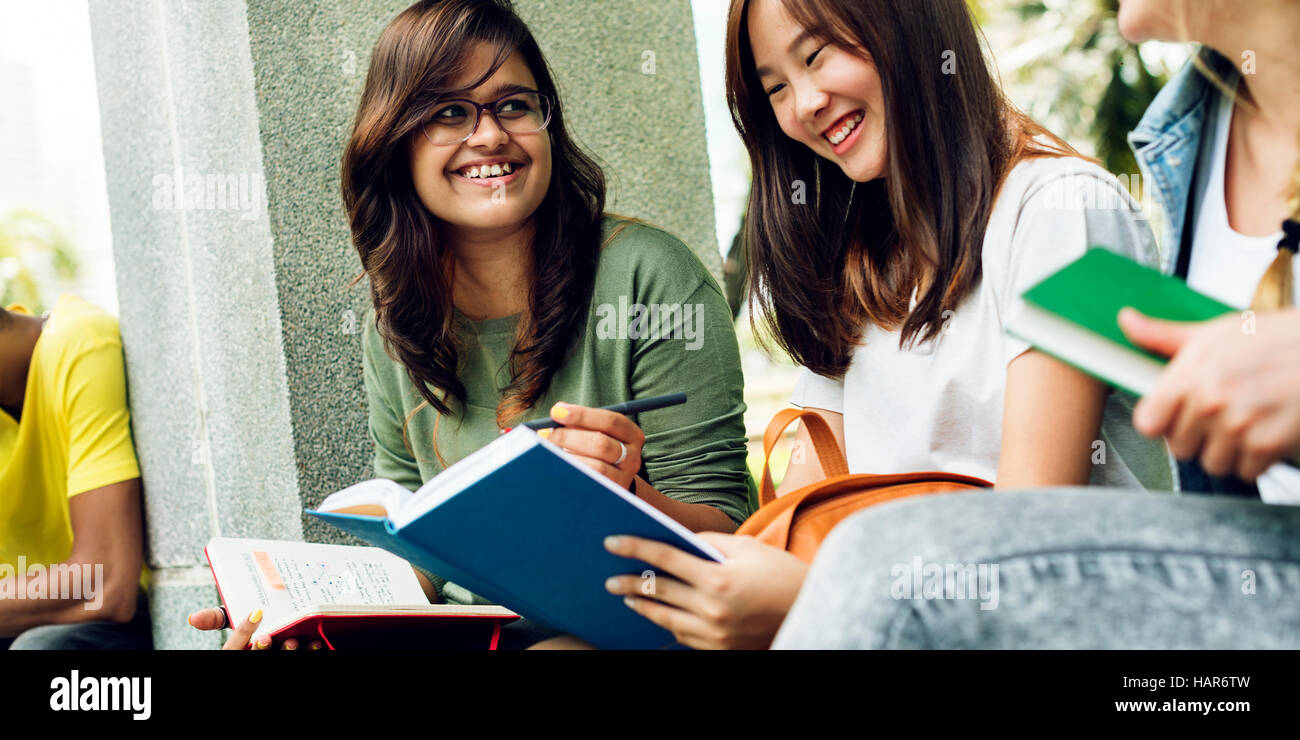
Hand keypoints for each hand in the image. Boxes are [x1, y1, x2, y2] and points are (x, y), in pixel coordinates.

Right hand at [186, 607, 323, 649]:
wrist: (272, 639)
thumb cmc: (251, 633)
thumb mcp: (233, 623)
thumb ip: (216, 619)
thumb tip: (193, 618)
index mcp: (237, 652)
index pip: (234, 648)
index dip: (244, 633)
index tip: (256, 615)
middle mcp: (253, 658)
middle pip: (257, 657)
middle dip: (262, 649)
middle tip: (269, 637)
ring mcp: (274, 660)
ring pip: (282, 659)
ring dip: (289, 651)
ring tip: (296, 641)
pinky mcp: (292, 660)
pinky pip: (304, 660)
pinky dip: (311, 652)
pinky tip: (316, 643)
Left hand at [538, 402, 644, 490]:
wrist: (609, 483)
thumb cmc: (595, 449)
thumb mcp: (593, 432)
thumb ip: (579, 422)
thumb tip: (558, 410)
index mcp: (632, 435)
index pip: (611, 421)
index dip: (583, 415)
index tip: (557, 411)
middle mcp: (632, 457)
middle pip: (601, 444)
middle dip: (569, 437)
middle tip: (546, 434)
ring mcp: (623, 479)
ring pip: (596, 467)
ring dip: (569, 458)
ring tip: (549, 453)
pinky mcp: (611, 495)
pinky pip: (589, 484)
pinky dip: (570, 474)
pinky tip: (557, 468)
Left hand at [603, 533, 808, 649]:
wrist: (810, 609)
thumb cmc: (779, 572)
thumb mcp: (746, 547)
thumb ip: (708, 543)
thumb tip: (678, 542)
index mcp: (718, 577)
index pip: (664, 558)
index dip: (635, 548)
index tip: (612, 543)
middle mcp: (713, 608)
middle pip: (658, 591)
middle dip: (629, 581)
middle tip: (609, 578)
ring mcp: (715, 633)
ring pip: (665, 618)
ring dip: (643, 605)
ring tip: (627, 596)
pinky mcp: (720, 649)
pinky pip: (683, 636)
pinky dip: (668, 623)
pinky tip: (658, 612)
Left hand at [1119, 306, 1299, 478]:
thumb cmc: (1277, 339)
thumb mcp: (1217, 331)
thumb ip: (1165, 336)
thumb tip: (1127, 321)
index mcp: (1192, 372)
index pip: (1147, 422)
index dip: (1160, 422)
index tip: (1171, 416)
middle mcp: (1211, 400)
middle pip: (1179, 447)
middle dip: (1196, 436)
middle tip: (1219, 416)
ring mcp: (1239, 424)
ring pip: (1211, 463)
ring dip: (1227, 451)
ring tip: (1245, 424)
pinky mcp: (1268, 445)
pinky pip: (1245, 471)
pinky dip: (1256, 460)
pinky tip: (1265, 433)